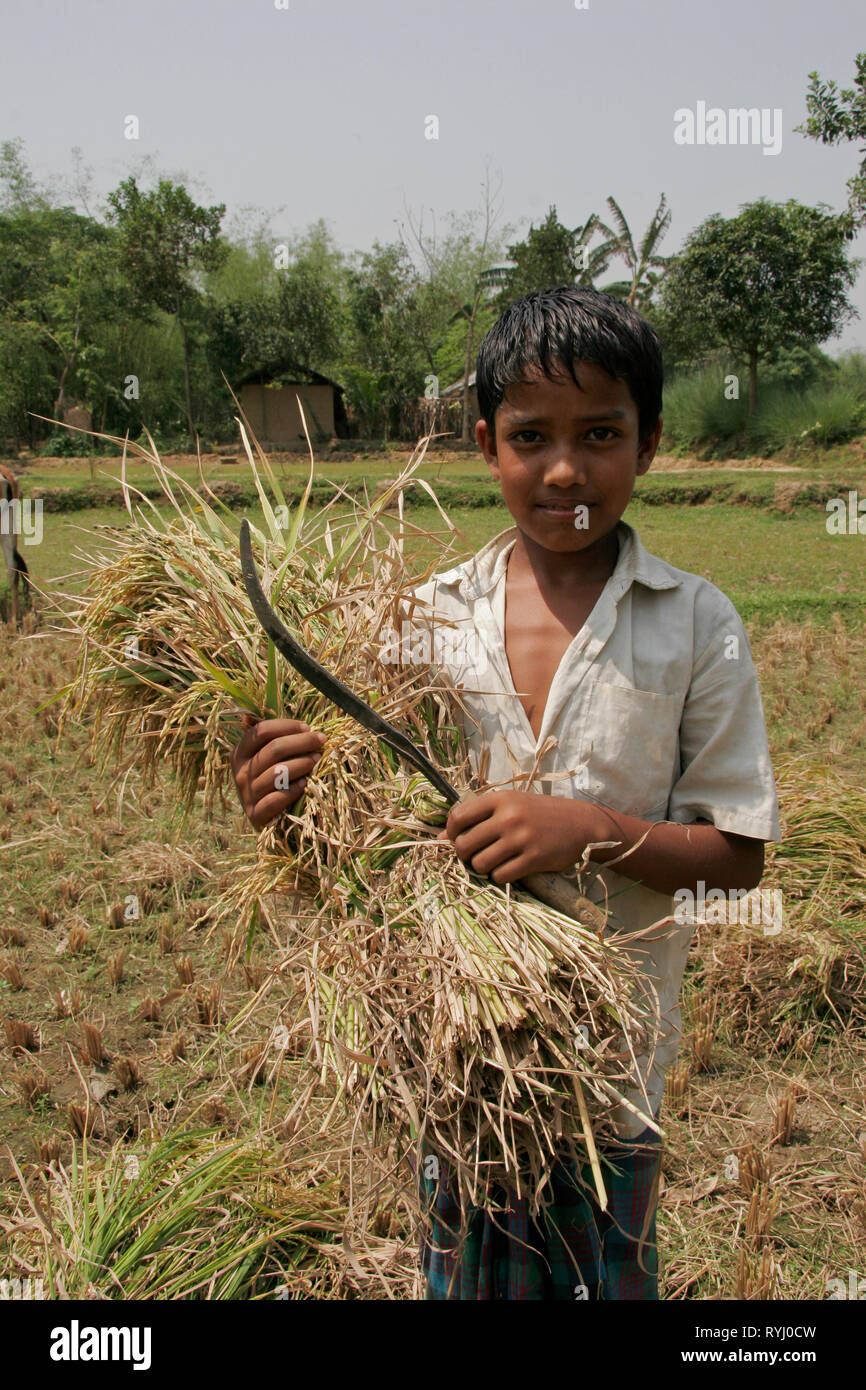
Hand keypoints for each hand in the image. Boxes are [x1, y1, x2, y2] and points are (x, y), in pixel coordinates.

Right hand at [229, 716, 325, 829]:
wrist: (263, 819)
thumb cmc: (269, 780)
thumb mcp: (263, 757)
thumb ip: (269, 738)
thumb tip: (272, 718)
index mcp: (239, 753)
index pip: (261, 731)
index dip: (286, 726)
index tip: (307, 727)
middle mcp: (240, 772)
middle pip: (274, 749)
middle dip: (302, 742)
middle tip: (321, 740)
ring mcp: (246, 794)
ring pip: (278, 772)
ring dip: (302, 763)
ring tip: (317, 760)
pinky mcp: (255, 814)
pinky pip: (277, 798)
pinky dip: (293, 789)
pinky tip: (305, 783)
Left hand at [437, 790, 608, 885]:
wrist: (581, 824)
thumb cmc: (541, 813)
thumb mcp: (511, 805)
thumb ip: (478, 817)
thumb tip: (440, 838)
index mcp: (500, 799)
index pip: (458, 816)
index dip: (451, 832)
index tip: (456, 839)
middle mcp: (509, 817)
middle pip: (464, 844)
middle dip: (464, 854)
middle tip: (475, 854)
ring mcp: (521, 839)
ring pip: (479, 863)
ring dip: (482, 867)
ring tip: (494, 861)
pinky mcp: (533, 859)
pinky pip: (500, 876)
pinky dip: (500, 876)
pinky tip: (509, 868)